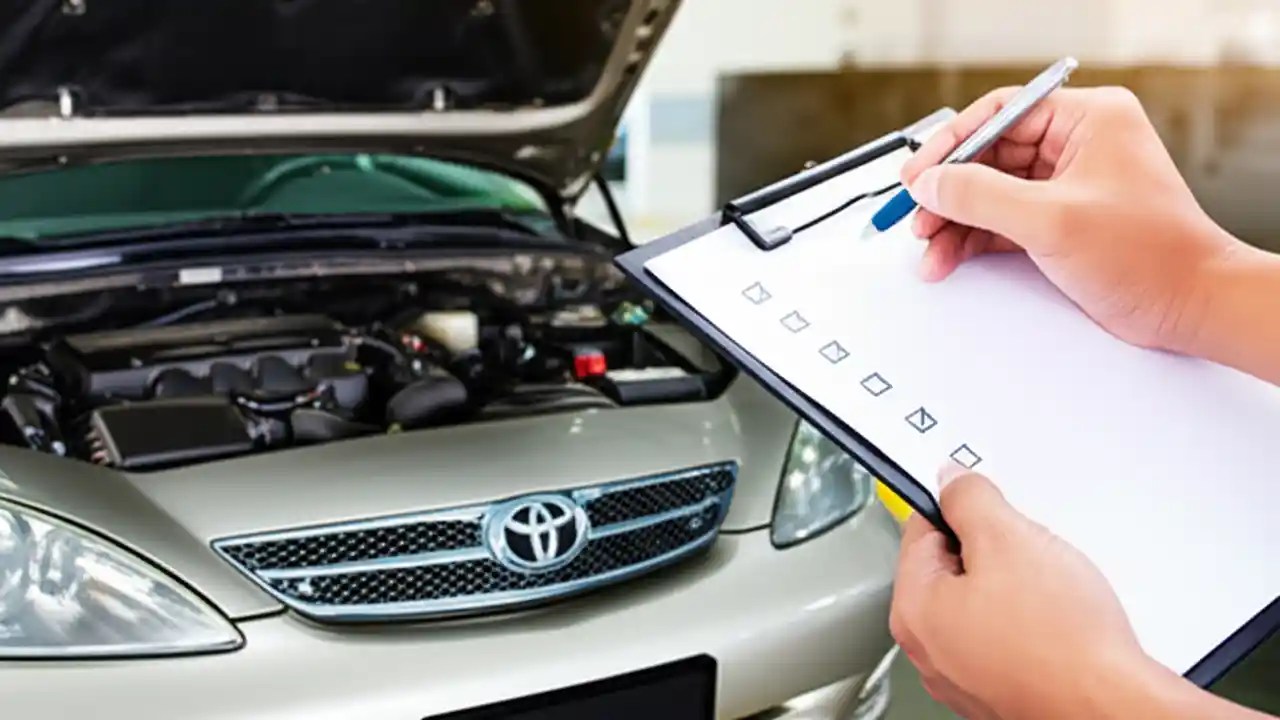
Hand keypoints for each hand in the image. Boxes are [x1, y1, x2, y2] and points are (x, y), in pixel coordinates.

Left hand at [890, 466, 1275, 719]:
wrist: (1112, 707)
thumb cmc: (1062, 643)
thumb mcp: (1009, 538)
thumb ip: (970, 500)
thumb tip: (951, 482)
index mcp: (914, 610)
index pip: (920, 530)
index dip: (958, 507)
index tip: (984, 502)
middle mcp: (930, 650)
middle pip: (950, 569)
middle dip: (990, 550)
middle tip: (1028, 555)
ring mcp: (964, 674)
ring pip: (981, 602)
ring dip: (1011, 585)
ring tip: (1049, 593)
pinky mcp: (1000, 687)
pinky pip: (1005, 636)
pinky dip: (1028, 622)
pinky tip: (1057, 623)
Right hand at [900, 86, 1244, 352]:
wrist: (1186, 306)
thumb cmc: (1151, 254)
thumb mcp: (1052, 219)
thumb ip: (981, 196)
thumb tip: (932, 183)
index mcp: (1089, 119)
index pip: (1001, 114)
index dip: (952, 143)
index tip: (919, 172)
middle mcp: (1077, 145)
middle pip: (988, 156)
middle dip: (949, 191)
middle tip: (917, 214)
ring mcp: (1066, 185)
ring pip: (989, 193)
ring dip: (954, 221)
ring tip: (928, 247)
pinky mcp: (1058, 222)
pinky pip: (999, 222)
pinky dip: (971, 240)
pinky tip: (947, 257)